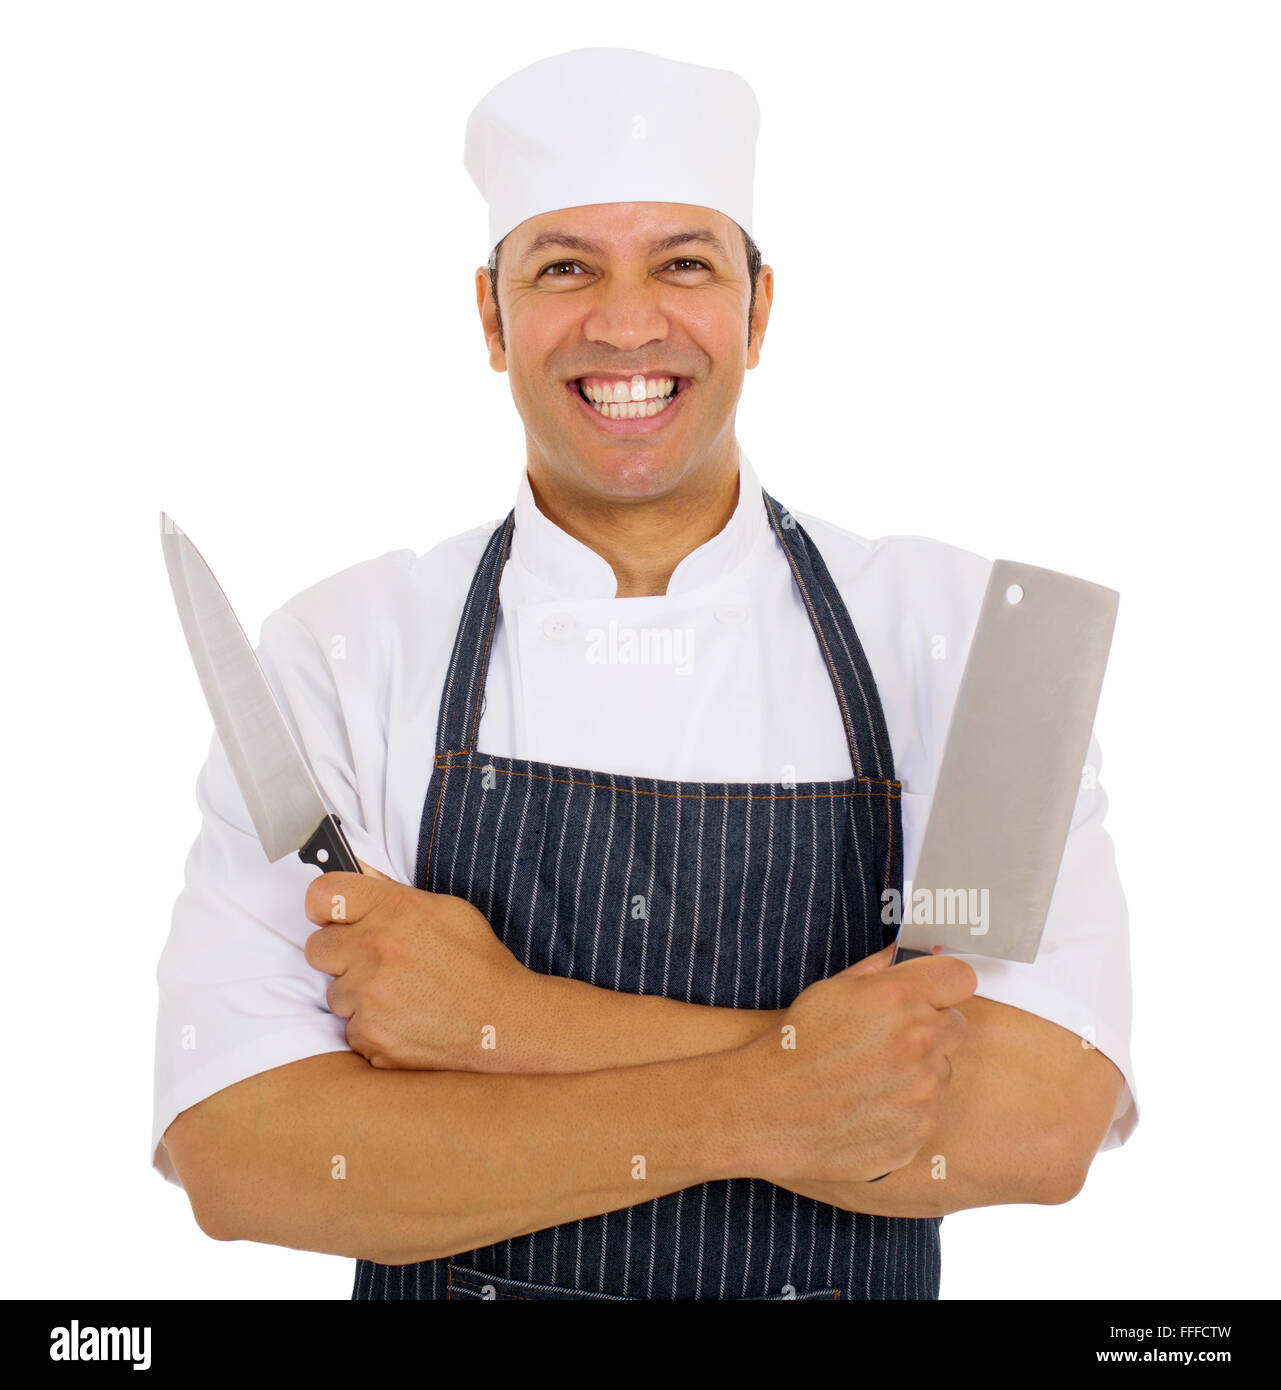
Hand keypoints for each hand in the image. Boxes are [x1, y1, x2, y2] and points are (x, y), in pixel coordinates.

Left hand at [303, 862, 554, 1071]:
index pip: (323, 895)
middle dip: (340, 956)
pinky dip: (372, 1028)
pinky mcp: (371, 1036)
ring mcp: (370, 997)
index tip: (332, 918)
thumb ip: (396, 898)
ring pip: (334, 993)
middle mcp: (376, 950)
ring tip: (401, 996)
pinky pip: (350, 1029)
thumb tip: (360, 882)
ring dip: (358, 996)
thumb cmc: (480, 965)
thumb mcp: (447, 910)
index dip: (324, 908)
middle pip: (318, 948)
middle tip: (373, 963)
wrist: (504, 1022)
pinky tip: (405, 1021)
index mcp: (395, 910)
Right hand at [727, 944, 975, 1185]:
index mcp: (899, 998)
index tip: (931, 997)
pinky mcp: (917, 1132)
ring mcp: (921, 1092)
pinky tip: (868, 1107)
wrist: (765, 1109)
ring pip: (941, 1072)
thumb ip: (881, 969)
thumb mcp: (832, 990)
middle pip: (955, 1027)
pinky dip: (906, 1111)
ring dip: (917, 1073)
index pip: (960, 978)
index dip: (943, 986)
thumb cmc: (794, 1045)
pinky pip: (928, 1112)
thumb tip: (919, 954)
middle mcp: (919, 1042)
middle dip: (929, 1030)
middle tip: (886, 1043)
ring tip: (869, 1079)